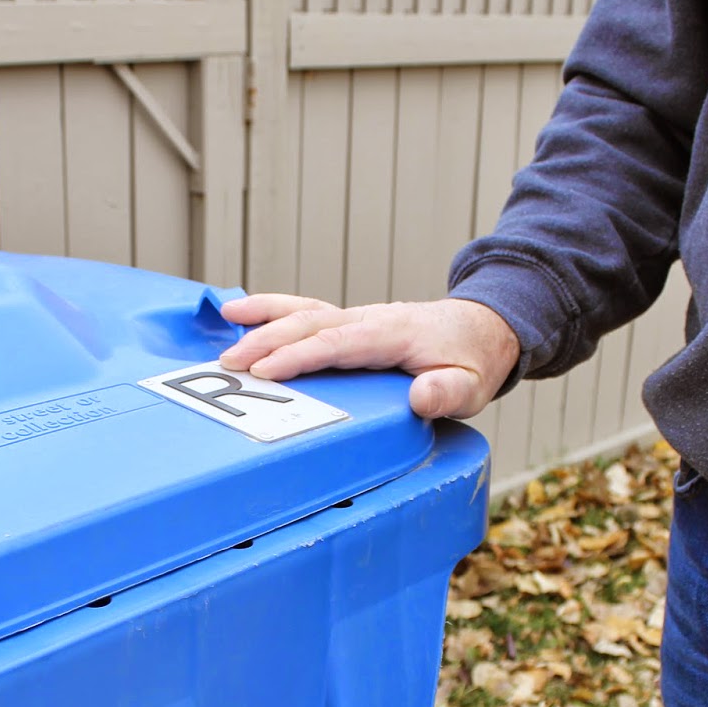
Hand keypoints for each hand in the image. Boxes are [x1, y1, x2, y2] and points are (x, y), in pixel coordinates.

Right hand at [218, 295, 521, 419]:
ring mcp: (355, 317)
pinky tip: (240, 312)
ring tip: (227, 323)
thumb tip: (420, 397)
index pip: (336, 343)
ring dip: (263, 318)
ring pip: (302, 310)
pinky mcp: (348, 322)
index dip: (298, 356)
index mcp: (391, 334)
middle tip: (230, 364)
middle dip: (267, 341)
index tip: (265, 372)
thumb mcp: (471, 385)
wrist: (481, 328)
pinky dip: (271, 309)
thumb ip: (447, 393)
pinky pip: (305, 311)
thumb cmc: (471, 361)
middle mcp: (367, 319)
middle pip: (309, 323)